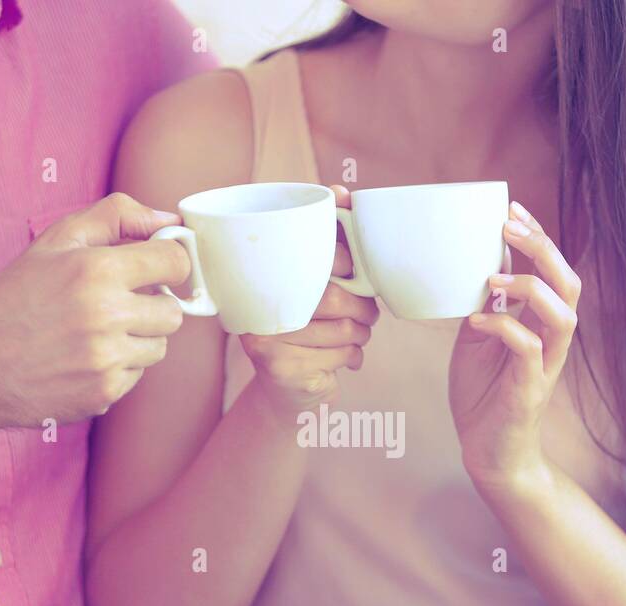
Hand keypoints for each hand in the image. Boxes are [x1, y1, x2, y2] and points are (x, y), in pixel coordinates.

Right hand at [0, 192, 190, 430]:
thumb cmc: (13, 299)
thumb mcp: (55, 241)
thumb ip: (116, 217)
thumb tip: (170, 221)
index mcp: (96, 270)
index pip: (175, 262)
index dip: (171, 264)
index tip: (158, 269)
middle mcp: (106, 315)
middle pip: (174, 312)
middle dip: (152, 306)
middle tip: (118, 304)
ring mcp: (106, 359)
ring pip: (158, 347)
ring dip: (136, 339)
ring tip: (94, 333)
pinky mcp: (104, 393)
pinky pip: (136, 376)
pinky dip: (117, 368)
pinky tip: (82, 359)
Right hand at [241, 185, 377, 415]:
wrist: (287, 393)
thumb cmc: (307, 327)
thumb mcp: (315, 282)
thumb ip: (326, 239)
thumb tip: (341, 191)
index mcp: (263, 277)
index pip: (311, 258)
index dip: (344, 261)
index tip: (352, 269)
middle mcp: (257, 305)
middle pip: (331, 296)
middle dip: (363, 306)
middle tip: (368, 315)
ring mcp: (264, 339)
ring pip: (340, 329)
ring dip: (361, 335)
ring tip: (357, 337)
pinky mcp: (281, 369)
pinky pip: (338, 356)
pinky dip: (353, 358)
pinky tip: (345, 359)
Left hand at [449, 201, 579, 489]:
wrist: (488, 451)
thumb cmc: (484, 393)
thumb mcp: (478, 339)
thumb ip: (483, 305)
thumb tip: (470, 266)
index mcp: (542, 324)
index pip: (553, 270)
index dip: (538, 236)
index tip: (511, 208)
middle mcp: (552, 340)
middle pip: (570, 284)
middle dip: (543, 249)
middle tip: (508, 226)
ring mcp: (546, 365)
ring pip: (563, 316)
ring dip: (531, 288)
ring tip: (494, 278)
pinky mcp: (530, 389)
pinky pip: (528, 350)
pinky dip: (503, 328)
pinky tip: (475, 321)